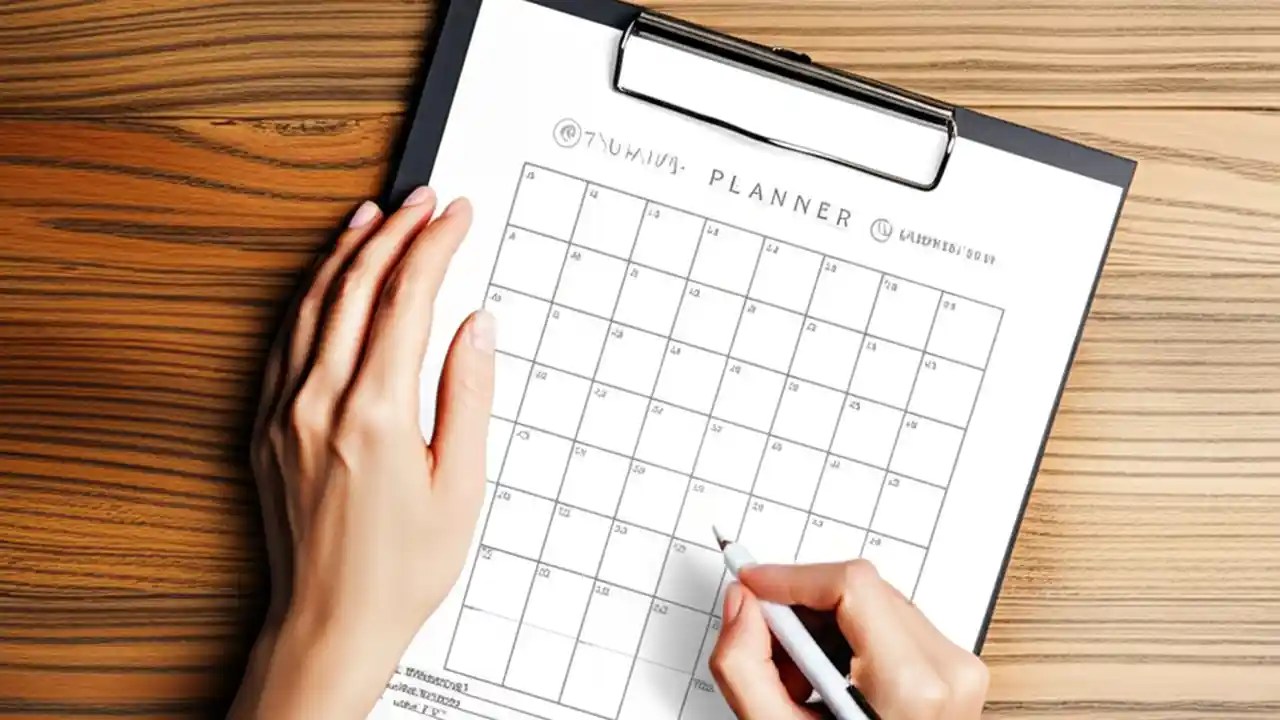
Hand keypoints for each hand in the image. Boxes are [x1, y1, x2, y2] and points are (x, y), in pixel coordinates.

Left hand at [229, 187, 493, 718]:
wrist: (330, 623)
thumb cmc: (400, 569)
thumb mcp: (461, 486)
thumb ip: (468, 396)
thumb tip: (477, 327)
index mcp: (377, 414)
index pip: (409, 299)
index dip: (437, 246)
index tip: (459, 215)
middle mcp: (322, 402)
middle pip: (358, 286)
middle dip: (396, 232)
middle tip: (426, 200)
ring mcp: (286, 411)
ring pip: (313, 304)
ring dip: (346, 251)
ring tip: (374, 216)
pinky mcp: (267, 425)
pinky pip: (285, 339)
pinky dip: (310, 295)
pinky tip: (327, 280)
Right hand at [710, 560, 987, 719]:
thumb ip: (747, 669)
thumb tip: (742, 608)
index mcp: (911, 687)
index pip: (851, 584)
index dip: (791, 578)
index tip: (754, 586)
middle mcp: (946, 670)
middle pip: (859, 590)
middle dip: (801, 612)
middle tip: (770, 651)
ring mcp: (956, 668)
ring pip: (873, 603)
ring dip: (822, 630)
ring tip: (801, 683)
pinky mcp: (954, 669)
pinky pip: (892, 625)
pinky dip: (849, 643)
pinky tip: (830, 683)